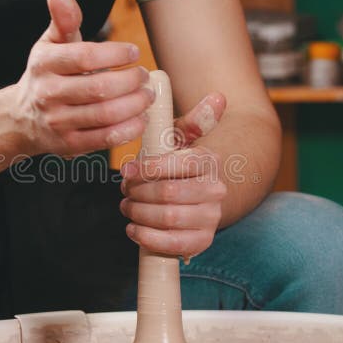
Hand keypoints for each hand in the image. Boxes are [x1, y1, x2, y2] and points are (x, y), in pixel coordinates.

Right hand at [12, 0, 152, 156]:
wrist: (21, 118)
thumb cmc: (47, 74)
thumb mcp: (50, 44)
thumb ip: (63, 20)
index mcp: (45, 63)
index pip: (85, 56)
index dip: (115, 53)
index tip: (133, 51)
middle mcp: (48, 93)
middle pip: (99, 88)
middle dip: (131, 82)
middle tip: (144, 77)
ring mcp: (57, 122)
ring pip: (105, 115)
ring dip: (134, 105)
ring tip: (146, 96)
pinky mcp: (68, 145)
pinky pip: (103, 139)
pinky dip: (128, 130)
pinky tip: (140, 119)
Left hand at [120, 93, 227, 258]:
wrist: (201, 195)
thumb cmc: (180, 165)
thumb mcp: (183, 139)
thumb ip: (194, 120)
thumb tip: (218, 97)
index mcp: (208, 161)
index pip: (177, 164)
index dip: (146, 169)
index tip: (127, 170)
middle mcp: (215, 190)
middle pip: (167, 193)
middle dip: (137, 192)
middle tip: (124, 190)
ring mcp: (211, 218)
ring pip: (167, 218)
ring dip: (138, 213)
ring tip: (127, 206)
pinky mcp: (201, 241)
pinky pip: (172, 245)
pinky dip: (146, 237)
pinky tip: (134, 228)